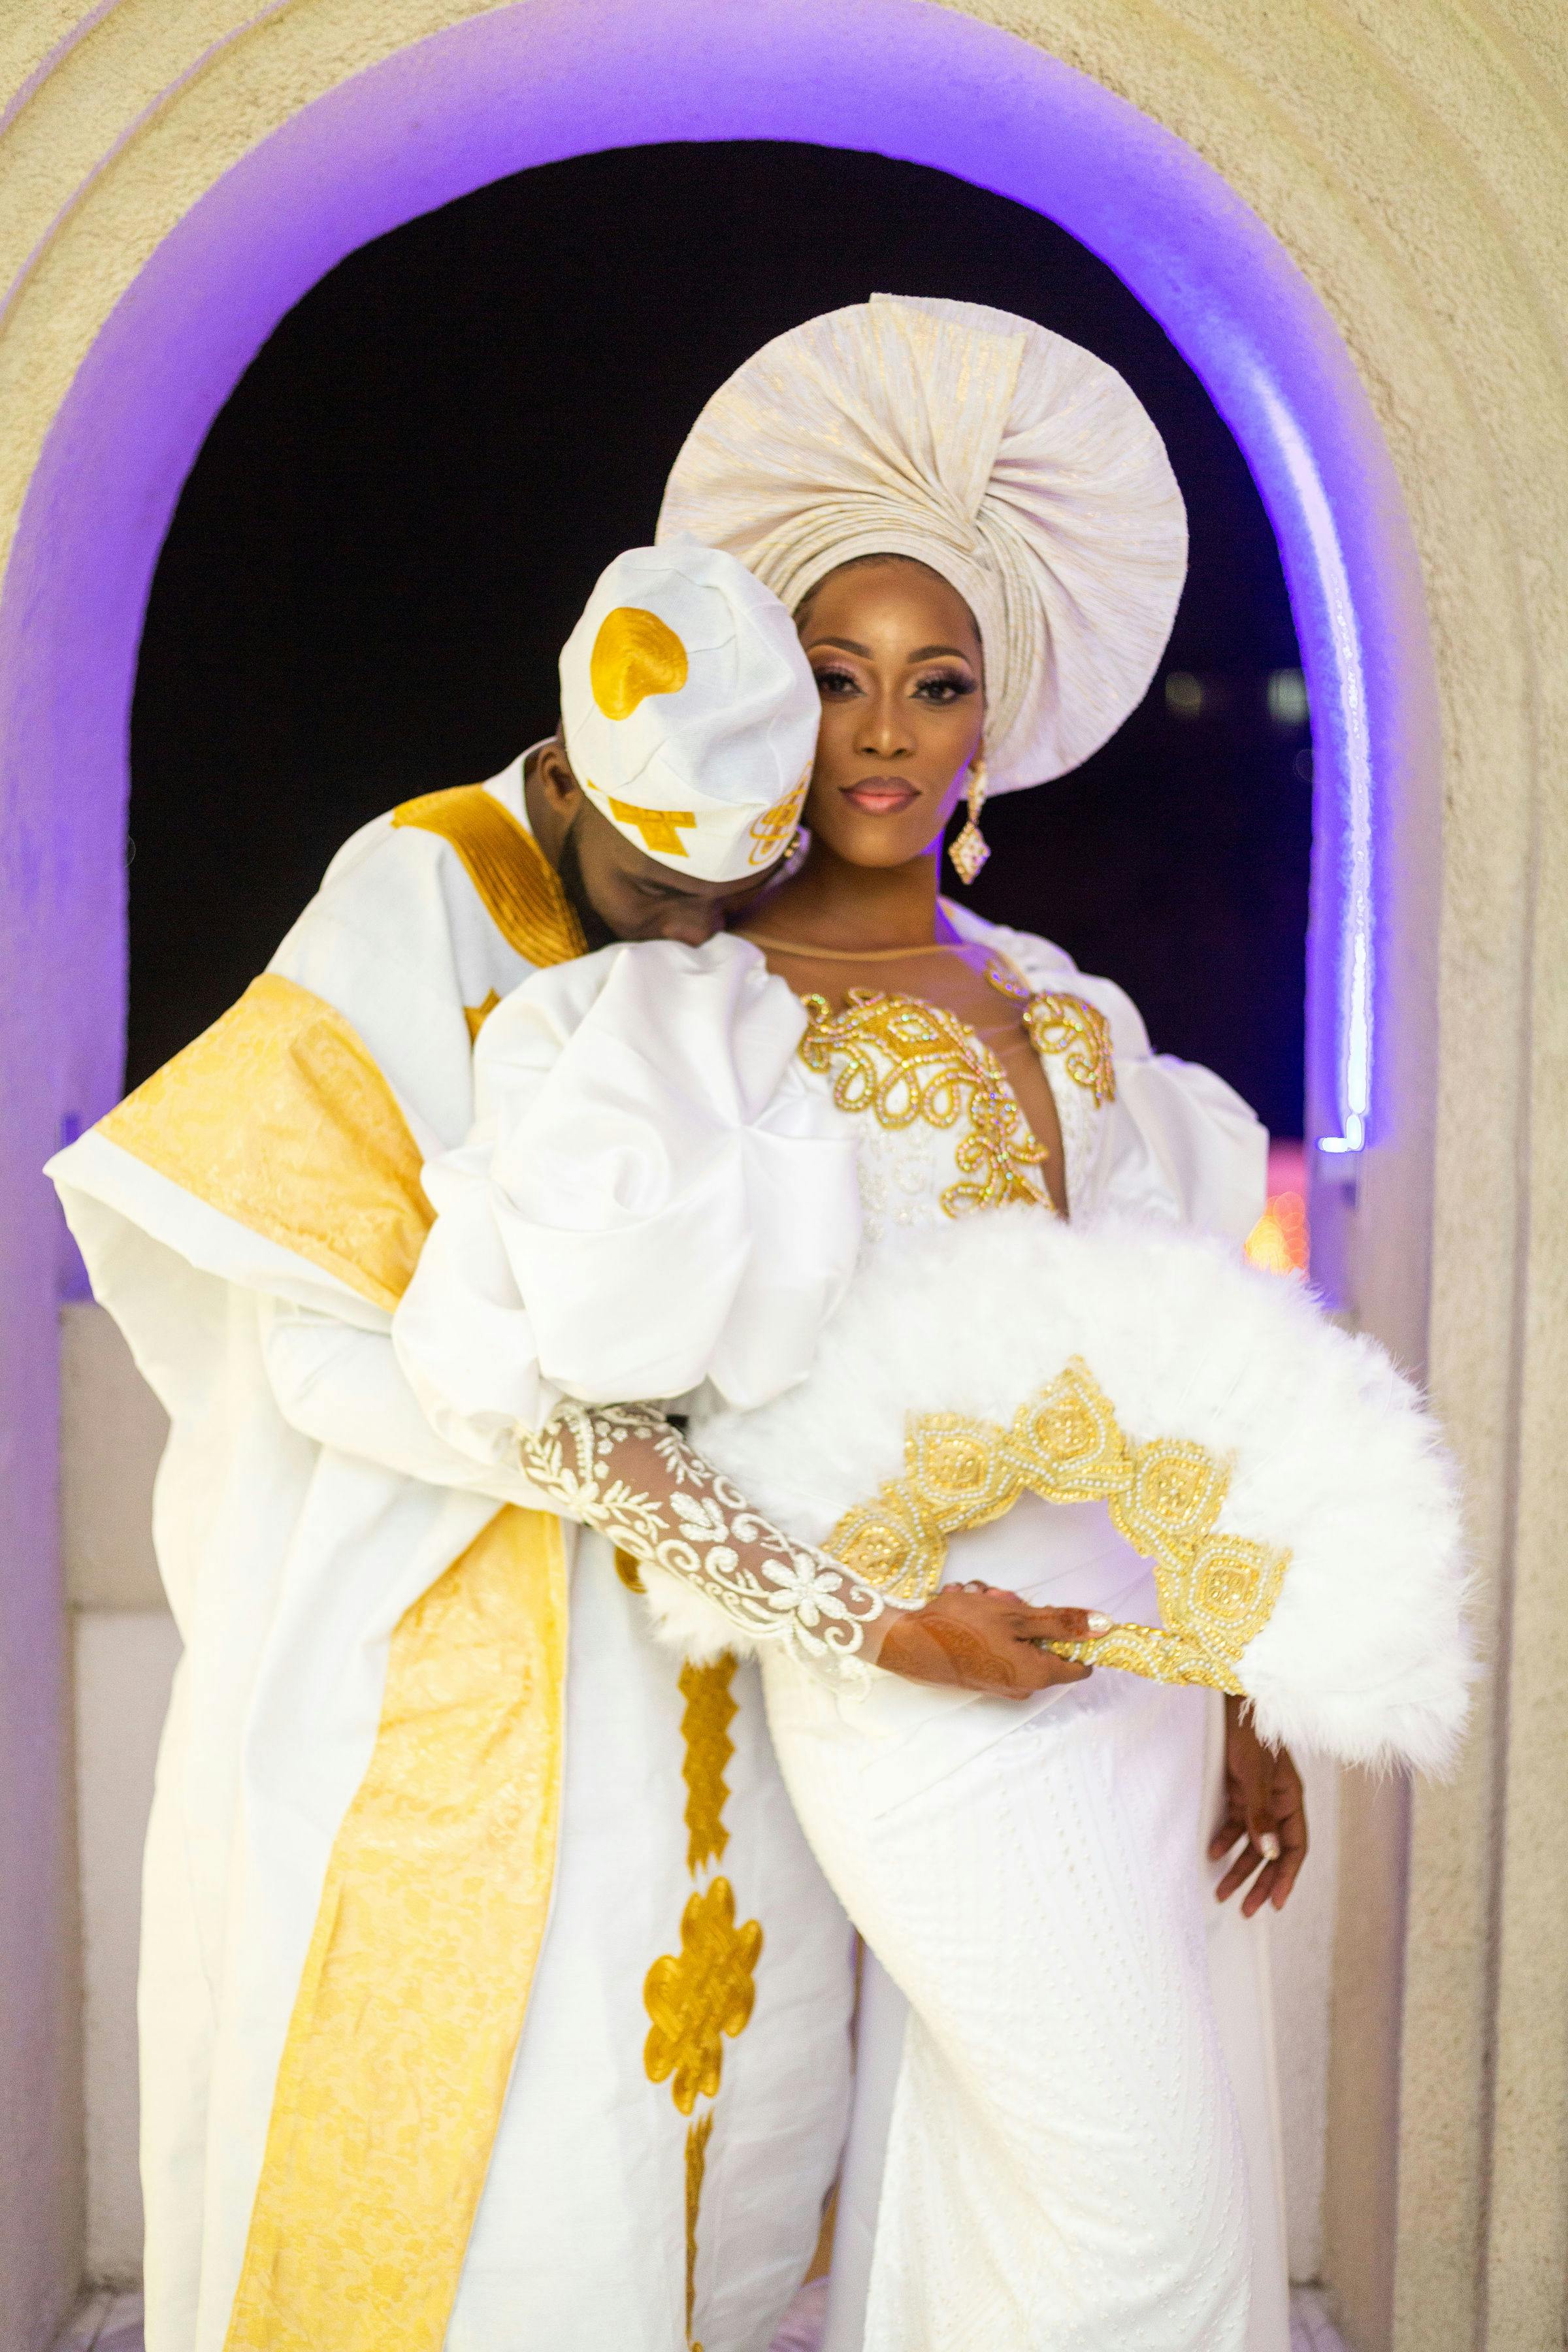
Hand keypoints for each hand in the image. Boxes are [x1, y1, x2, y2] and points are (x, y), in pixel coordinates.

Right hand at [873, 1581, 1108, 1698]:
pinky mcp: (981, 1673)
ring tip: (973, 1598)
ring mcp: (1000, 1680)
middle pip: (1043, 1641)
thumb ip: (1062, 1622)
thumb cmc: (963, 1629)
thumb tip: (1106, 1626)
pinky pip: (995, 1642)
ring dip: (999, 1612)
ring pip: (1015, 1636)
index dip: (1076, 1634)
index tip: (1056, 1611)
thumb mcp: (1016, 1615)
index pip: (1080, 1663)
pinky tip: (963, 1607)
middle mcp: (1023, 1683)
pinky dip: (983, 1622)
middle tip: (998, 1597)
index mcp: (1038, 1674)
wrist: (907, 1644)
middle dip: (1024, 1612)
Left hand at [1209, 1694, 1307, 1914]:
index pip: (1295, 1848)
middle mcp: (1276, 1802)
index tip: (1275, 1903)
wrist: (1231, 1700)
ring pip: (1251, 1842)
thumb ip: (1260, 1813)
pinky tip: (1212, 1853)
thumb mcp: (1255, 1774)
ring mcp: (1256, 1797)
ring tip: (1221, 1892)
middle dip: (1259, 1882)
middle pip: (1272, 1852)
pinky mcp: (1237, 1790)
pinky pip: (1234, 1824)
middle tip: (1245, 1911)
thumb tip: (1268, 1853)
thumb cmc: (1249, 1732)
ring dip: (1238, 1868)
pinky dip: (1224, 1840)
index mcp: (1290, 1799)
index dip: (1286, 1877)